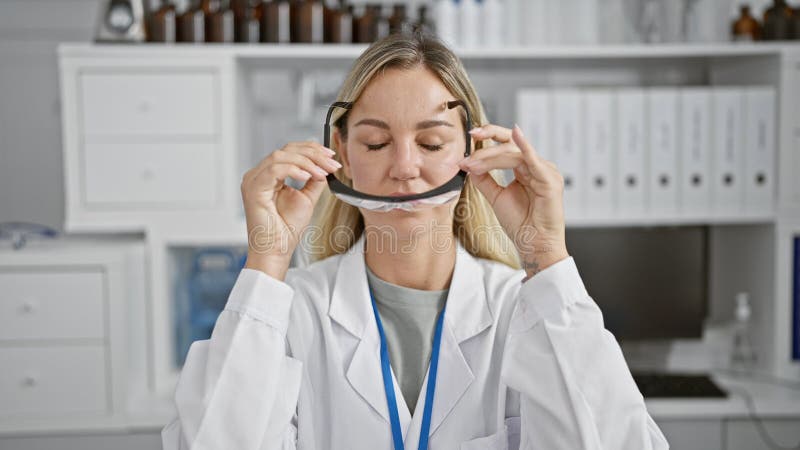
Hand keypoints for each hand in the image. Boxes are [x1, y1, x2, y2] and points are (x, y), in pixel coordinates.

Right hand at [240, 141, 341, 278]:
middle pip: (286, 150)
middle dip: (313, 153)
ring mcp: (253, 181)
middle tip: (331, 163)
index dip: (312, 150)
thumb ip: (314, 180)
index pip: (290, 151)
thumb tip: (325, 166)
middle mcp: (258, 175)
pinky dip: (293, 169)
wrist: (276, 251)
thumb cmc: (285, 230)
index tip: (331, 157)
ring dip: (306, 161)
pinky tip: (307, 176)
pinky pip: (274, 169)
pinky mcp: (253, 189)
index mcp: (268, 176)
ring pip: (281, 156)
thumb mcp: (307, 199)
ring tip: (322, 172)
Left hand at [457, 124, 568, 277]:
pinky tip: (516, 134)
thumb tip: (468, 164)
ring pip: (514, 154)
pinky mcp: (549, 180)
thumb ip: (484, 179)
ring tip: (473, 164)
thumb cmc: (521, 224)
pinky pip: (534, 160)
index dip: (489, 137)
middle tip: (470, 140)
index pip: (506, 145)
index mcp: (525, 168)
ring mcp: (544, 171)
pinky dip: (525, 147)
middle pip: (510, 145)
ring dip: (491, 157)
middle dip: (489, 139)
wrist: (534, 244)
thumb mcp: (496, 197)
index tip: (471, 136)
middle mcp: (536, 166)